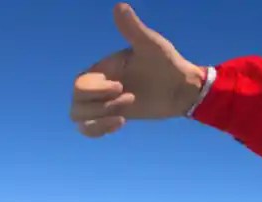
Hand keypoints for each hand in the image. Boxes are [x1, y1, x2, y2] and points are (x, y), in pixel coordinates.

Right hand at [70, 3, 206, 137]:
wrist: (184, 88)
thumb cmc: (168, 63)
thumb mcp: (151, 46)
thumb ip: (133, 30)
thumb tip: (120, 6)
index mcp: (103, 69)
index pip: (80, 84)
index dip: (95, 90)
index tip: (121, 87)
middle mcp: (101, 86)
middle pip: (77, 102)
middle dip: (100, 106)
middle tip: (129, 99)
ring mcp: (107, 103)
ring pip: (79, 117)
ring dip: (99, 118)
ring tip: (123, 116)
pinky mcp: (116, 116)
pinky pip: (90, 128)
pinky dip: (98, 130)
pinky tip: (119, 124)